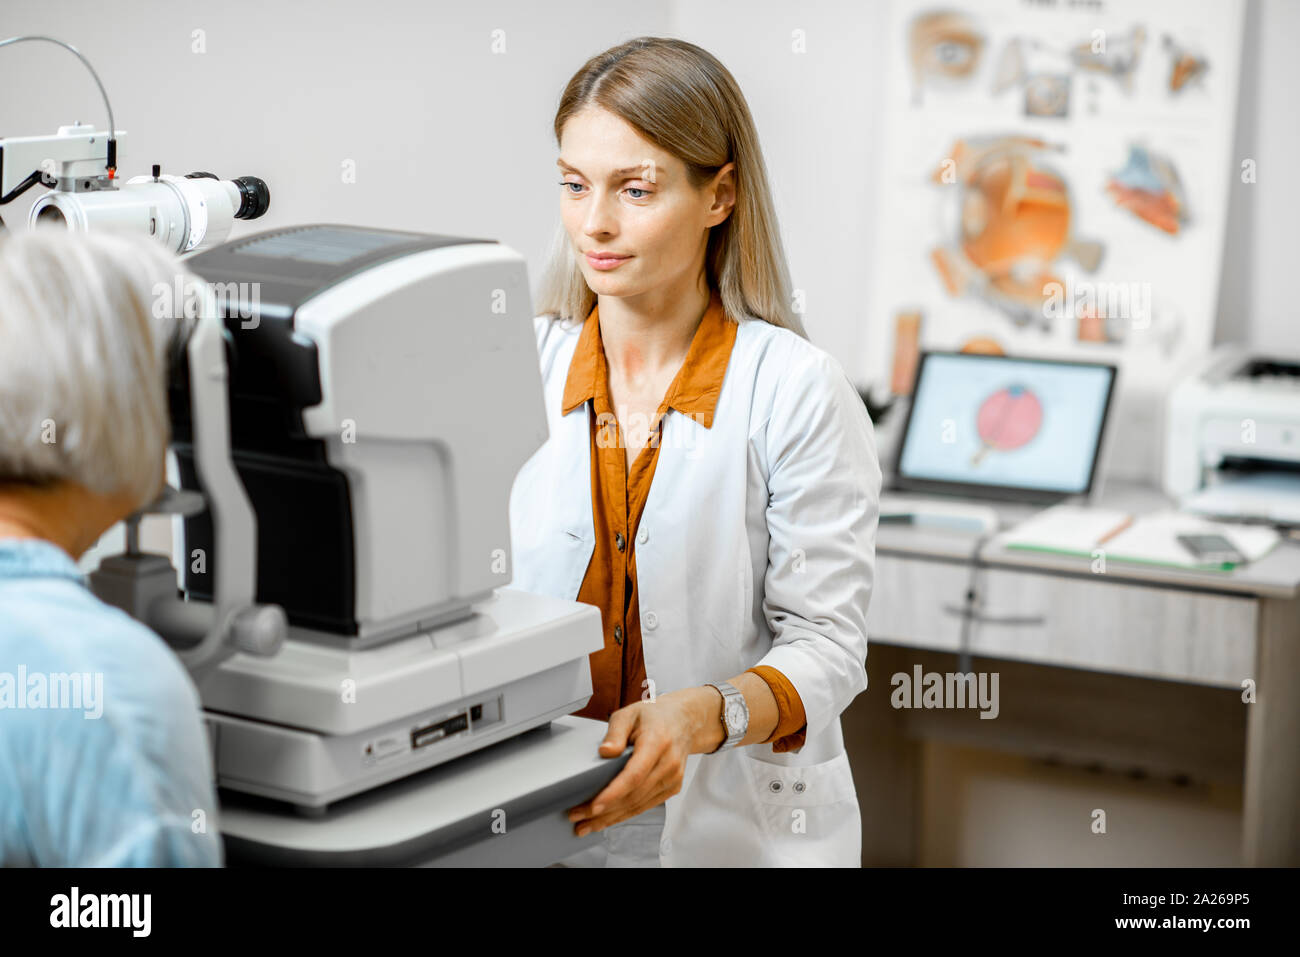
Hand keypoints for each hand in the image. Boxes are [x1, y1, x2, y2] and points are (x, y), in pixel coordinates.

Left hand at [566, 688, 720, 835]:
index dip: (613, 793)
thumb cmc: (655, 716)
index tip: (594, 806)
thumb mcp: (629, 713)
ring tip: (586, 824)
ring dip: (611, 818)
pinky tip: (607, 819)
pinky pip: (645, 806)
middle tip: (577, 816)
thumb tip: (605, 752)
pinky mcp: (671, 788)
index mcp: (658, 742)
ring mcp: (672, 778)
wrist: (683, 721)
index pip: (635, 774)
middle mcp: (668, 763)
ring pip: (638, 805)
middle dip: (603, 810)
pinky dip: (624, 814)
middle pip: (633, 795)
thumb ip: (615, 731)